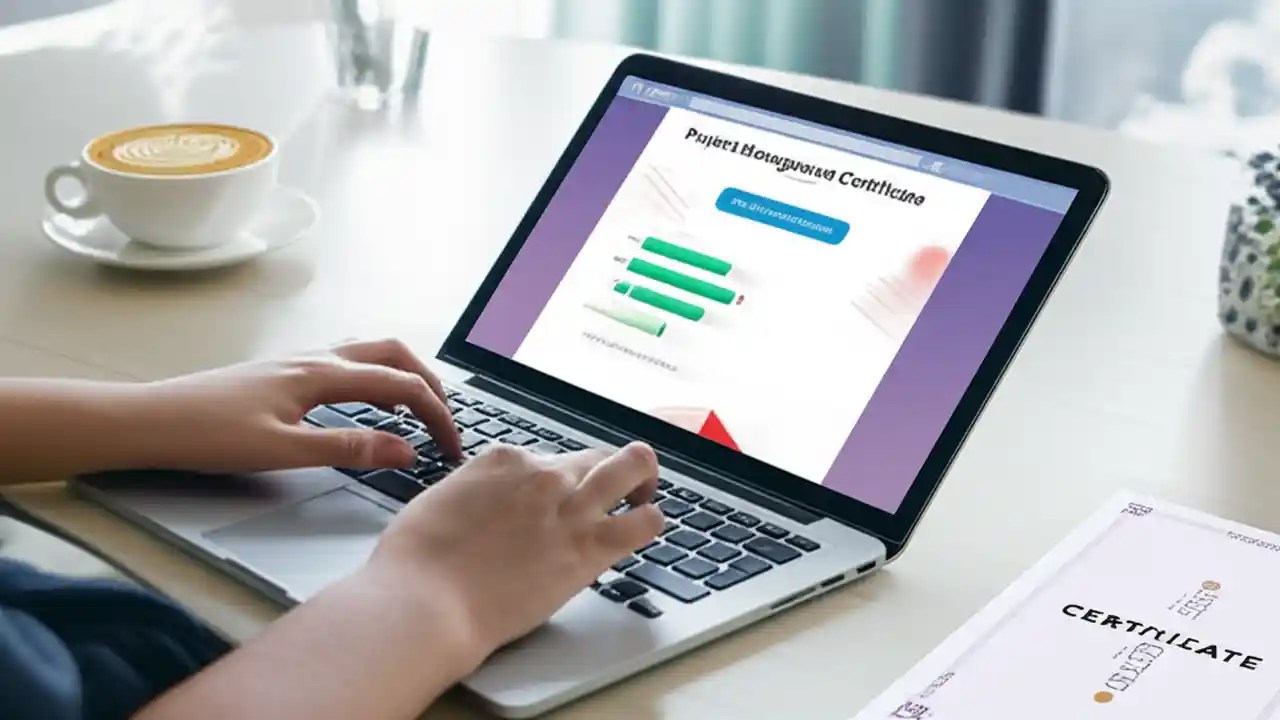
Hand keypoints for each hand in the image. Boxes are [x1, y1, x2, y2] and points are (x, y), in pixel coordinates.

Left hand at [131, 338, 461, 472]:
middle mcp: (315, 358)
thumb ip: (349, 449)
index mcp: (321, 374)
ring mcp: (298, 360)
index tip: (451, 449)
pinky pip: (347, 360)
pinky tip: (366, 403)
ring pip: (370, 352)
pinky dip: (375, 375)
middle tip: (446, 422)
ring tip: (419, 407)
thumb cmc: (207, 435)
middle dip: (430, 384)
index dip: (436, 416)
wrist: (150, 421)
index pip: (401, 386)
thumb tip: (405, 450)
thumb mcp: (284, 451)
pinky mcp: (283, 371)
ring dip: (403, 373)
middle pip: (394, 354)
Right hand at [368, 442, 663, 669]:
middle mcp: (543, 475)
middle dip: (606, 469)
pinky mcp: (588, 548)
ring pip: (632, 468)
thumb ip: (473, 494)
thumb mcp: (440, 502)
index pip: (546, 459)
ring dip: (643, 476)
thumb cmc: (416, 561)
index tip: (550, 501)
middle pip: (594, 457)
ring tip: (643, 493)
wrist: (425, 601)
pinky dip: (651, 519)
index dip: (552, 481)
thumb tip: (483, 504)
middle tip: (613, 488)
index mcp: (503, 459)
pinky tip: (646, 524)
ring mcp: (570, 508)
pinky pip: (643, 522)